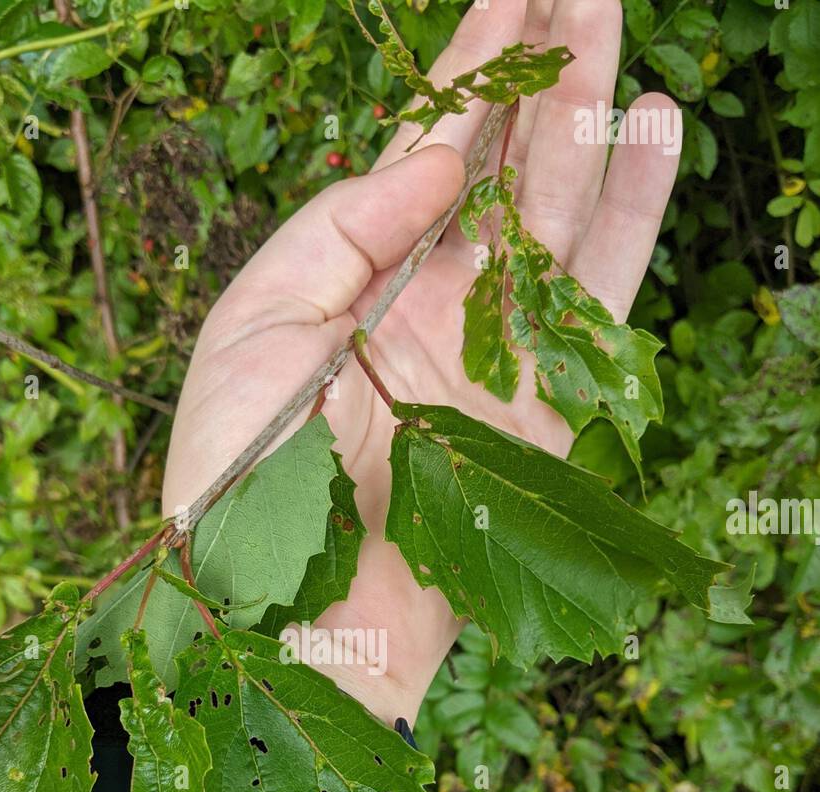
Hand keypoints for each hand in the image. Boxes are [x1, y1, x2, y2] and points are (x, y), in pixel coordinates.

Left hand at [163, 0, 679, 725]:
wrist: (296, 622)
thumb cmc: (246, 488)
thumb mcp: (256, 332)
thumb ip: (340, 229)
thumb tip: (435, 153)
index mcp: (349, 281)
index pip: (417, 152)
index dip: (460, 68)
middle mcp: (429, 304)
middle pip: (495, 164)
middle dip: (532, 67)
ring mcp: (493, 351)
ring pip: (553, 206)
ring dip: (585, 111)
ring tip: (611, 16)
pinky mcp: (547, 406)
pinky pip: (601, 291)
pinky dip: (632, 208)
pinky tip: (654, 123)